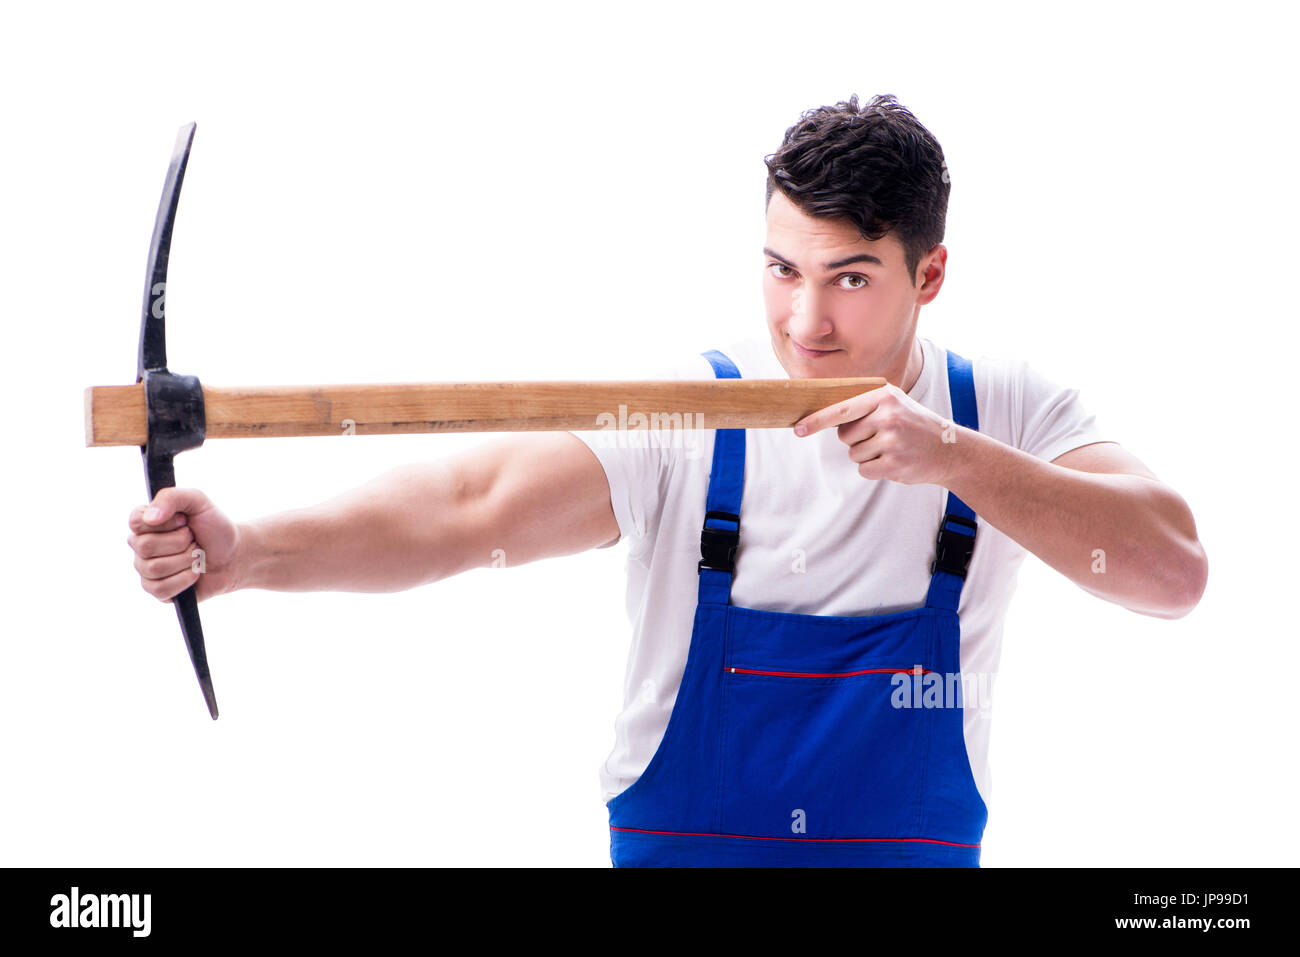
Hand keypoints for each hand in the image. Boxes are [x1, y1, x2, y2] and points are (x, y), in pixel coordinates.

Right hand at [126, 488, 242, 602]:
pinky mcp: (157, 590)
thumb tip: (150, 517)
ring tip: (196, 555)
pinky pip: (161, 589)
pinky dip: (185, 579)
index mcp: (146, 522)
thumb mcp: (198, 501)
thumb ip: (172, 497)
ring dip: (186, 560)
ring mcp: (146, 569)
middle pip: (146, 547)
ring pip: (154, 569)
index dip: (165, 523)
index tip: (184, 521)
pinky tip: (195, 572)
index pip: (136, 522)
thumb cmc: (214, 527)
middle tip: (194, 540)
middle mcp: (141, 545)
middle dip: (180, 542)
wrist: (234, 556)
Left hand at [793, 383, 961, 486]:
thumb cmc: (914, 426)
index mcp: (884, 397)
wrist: (950, 450)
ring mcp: (892, 440)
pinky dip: (874, 469)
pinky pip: (865, 469)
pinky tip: (894, 461)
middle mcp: (888, 416)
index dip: (817, 420)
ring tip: (892, 448)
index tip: (798, 429)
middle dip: (857, 440)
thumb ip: (863, 406)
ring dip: (868, 455)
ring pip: (854, 454)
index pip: (841, 409)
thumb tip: (822, 414)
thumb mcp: (894, 404)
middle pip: (845, 435)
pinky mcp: (894, 463)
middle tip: (882, 437)